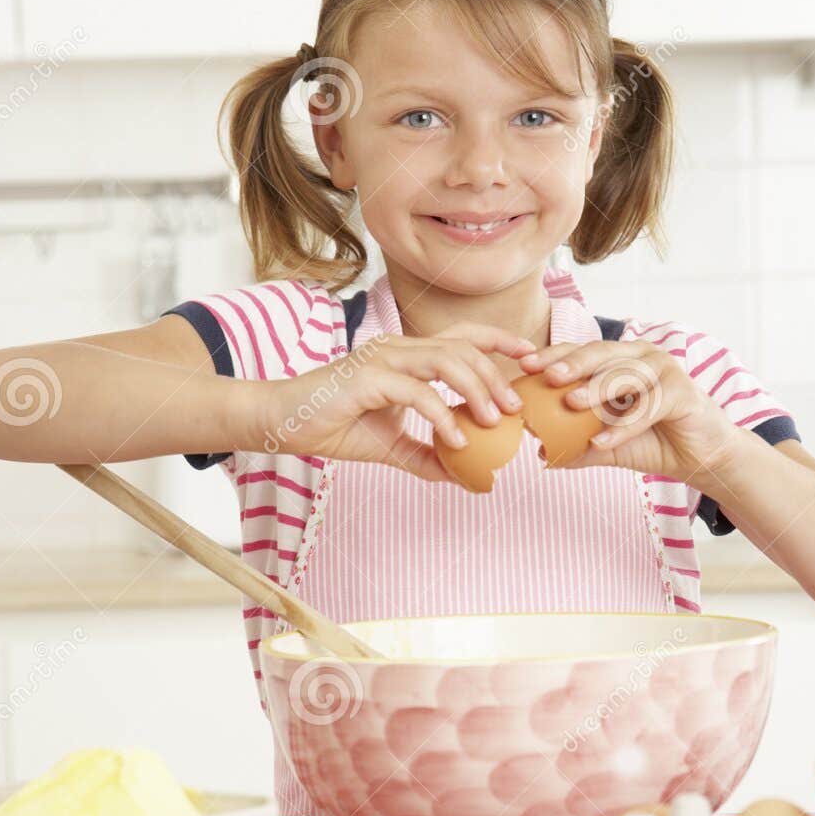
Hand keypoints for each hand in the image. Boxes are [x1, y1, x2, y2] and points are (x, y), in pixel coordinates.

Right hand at [257, 322, 535, 480]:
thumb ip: (425, 455)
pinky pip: (416, 392)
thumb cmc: (333, 425)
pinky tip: (457, 442)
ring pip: (445, 360)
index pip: (462, 337)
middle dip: (496, 375)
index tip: (530, 358)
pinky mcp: (367, 377)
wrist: (284, 423)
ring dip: (476, 390)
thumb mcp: (389, 445)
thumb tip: (463, 477)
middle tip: (516, 408)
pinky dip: (442, 416)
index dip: (499, 342)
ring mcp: (383, 359)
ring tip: (495, 422)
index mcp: (406, 355)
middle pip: (462, 348)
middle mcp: (398, 348)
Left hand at [516, 339, 739, 483]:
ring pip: (625, 375)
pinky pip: (649, 406)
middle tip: (547, 376)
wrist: (699, 458)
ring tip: (570, 403)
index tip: (524, 366)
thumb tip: (540, 452)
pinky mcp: (682, 392)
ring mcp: (664, 369)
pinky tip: (602, 440)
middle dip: (572, 363)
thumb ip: (577, 444)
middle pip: (602, 353)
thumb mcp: (608, 443)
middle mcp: (641, 356)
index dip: (553, 356)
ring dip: (597, 388)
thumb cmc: (653, 441)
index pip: (581, 351)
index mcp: (620, 359)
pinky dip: (624, 425)